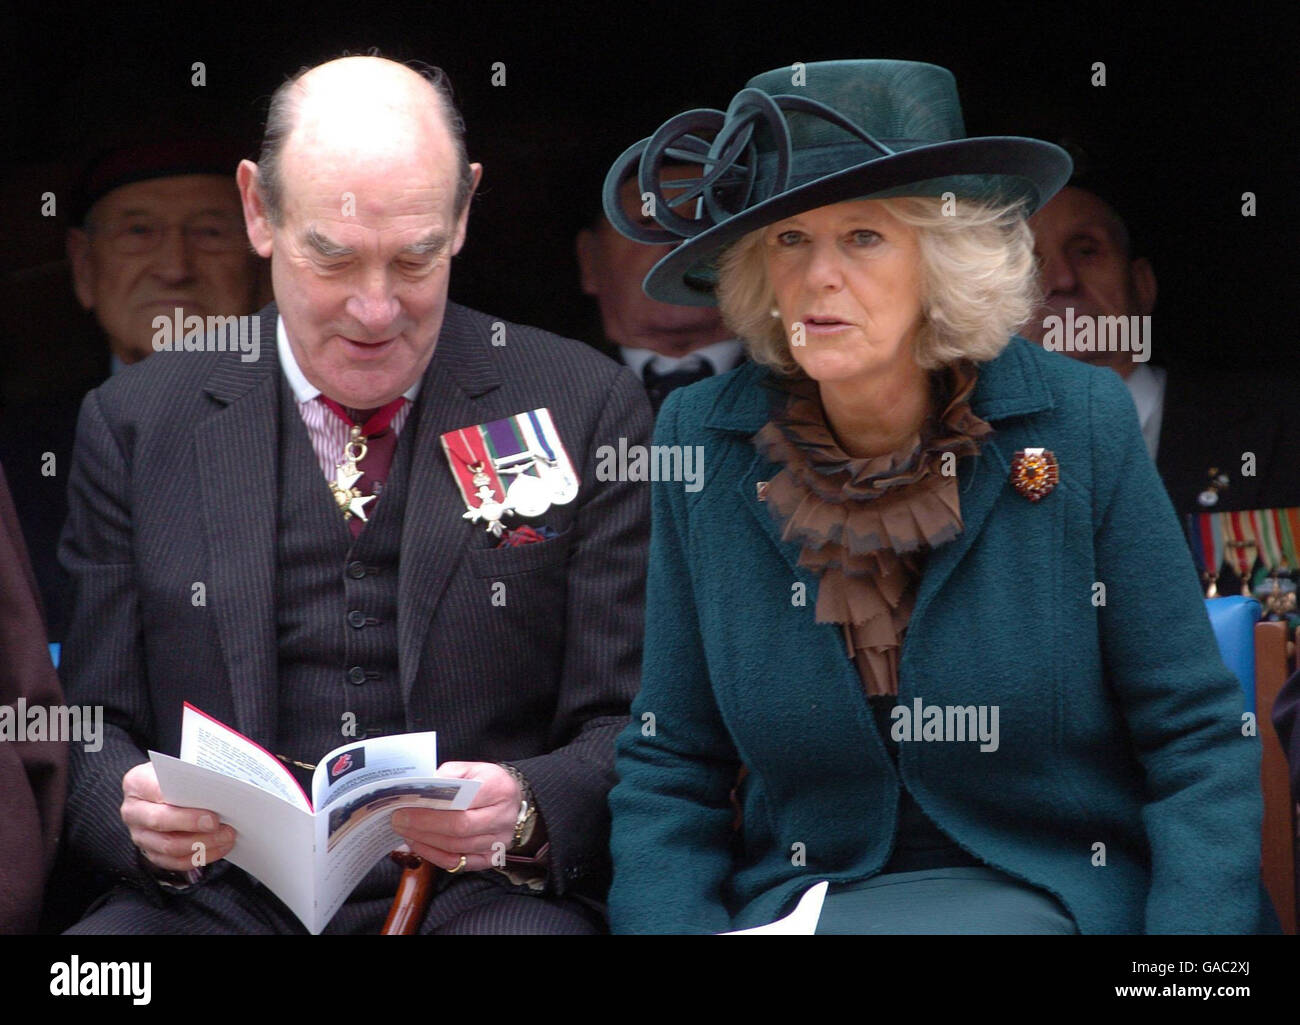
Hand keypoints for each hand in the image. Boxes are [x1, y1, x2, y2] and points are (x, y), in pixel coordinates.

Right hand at [120, 762, 236, 872]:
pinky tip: (218, 848)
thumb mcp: (179, 765)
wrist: (162, 785)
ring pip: (168, 847)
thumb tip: (224, 786)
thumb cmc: (174, 775)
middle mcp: (133, 811)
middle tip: (220, 826)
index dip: (184, 808)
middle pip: (160, 823)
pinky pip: (174, 861)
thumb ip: (193, 776)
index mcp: (137, 783)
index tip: (211, 814)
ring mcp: (140, 834)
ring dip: (201, 845)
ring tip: (226, 837)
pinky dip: (198, 857)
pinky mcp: (150, 851)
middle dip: (194, 827)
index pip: (158, 794)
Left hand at [390, 761, 521, 872]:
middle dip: (423, 827)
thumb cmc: (488, 782)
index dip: (431, 810)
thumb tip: (422, 789)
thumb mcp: (472, 768)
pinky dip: (435, 856)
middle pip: (459, 829)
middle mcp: (503, 818)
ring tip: (405, 832)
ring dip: (426, 842)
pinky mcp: (492, 858)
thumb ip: (449, 774)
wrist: (513, 801)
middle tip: (398, 822)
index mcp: (499, 790)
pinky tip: (420, 845)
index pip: (462, 804)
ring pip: (457, 848)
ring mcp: (499, 842)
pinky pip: (459, 863)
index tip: (405, 808)